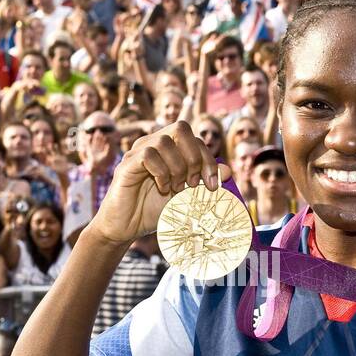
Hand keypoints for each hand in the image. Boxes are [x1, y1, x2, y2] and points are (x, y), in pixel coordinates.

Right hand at [88, 120, 224, 246]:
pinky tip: (162, 188)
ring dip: (177, 167)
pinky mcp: (127, 164)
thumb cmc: (153, 210)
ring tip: (176, 189)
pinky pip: (148, 154)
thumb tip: (229, 170)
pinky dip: (161, 172)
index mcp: (168, 149)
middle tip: (193, 183)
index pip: (194, 139)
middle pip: (181, 128)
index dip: (208, 159)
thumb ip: (205, 182)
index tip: (212, 185)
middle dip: (194, 157)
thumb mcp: (186, 196)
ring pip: (165, 141)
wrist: (126, 227)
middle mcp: (153, 144)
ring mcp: (138, 151)